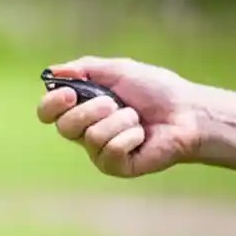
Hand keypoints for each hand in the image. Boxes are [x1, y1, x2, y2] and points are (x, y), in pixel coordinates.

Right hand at [36, 57, 206, 177]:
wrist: (187, 112)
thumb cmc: (156, 91)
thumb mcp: (119, 71)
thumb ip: (85, 69)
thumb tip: (52, 71)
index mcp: (81, 109)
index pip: (48, 113)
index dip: (51, 104)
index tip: (69, 94)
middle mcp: (85, 133)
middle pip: (64, 126)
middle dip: (91, 110)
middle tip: (114, 104)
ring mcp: (98, 152)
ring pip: (91, 136)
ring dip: (120, 121)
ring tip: (137, 119)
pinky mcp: (114, 166)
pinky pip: (110, 150)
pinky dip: (130, 136)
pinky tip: (143, 136)